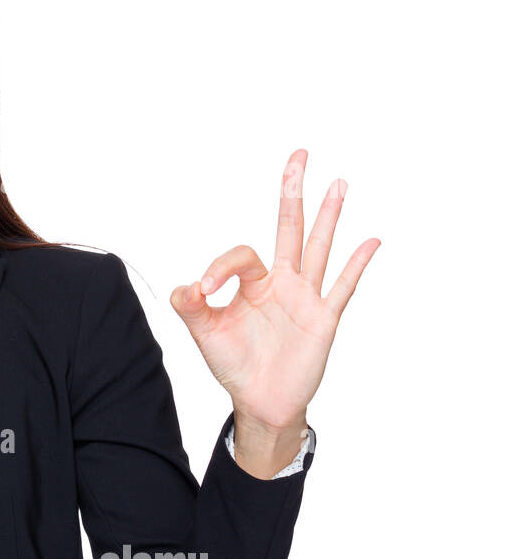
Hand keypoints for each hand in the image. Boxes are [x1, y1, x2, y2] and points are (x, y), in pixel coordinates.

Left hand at [169, 149, 380, 431]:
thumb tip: (187, 285)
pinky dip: (357, 265)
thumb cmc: (234, 364)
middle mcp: (282, 283)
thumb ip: (190, 306)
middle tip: (299, 156)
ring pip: (319, 248)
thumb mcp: (204, 334)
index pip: (242, 256)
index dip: (221, 266)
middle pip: (289, 229)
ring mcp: (306, 299)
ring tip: (338, 183)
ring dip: (328, 216)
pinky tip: (371, 240)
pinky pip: (342, 288)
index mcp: (253, 283)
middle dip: (292, 193)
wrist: (260, 402)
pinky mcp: (323, 320)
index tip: (203, 290)